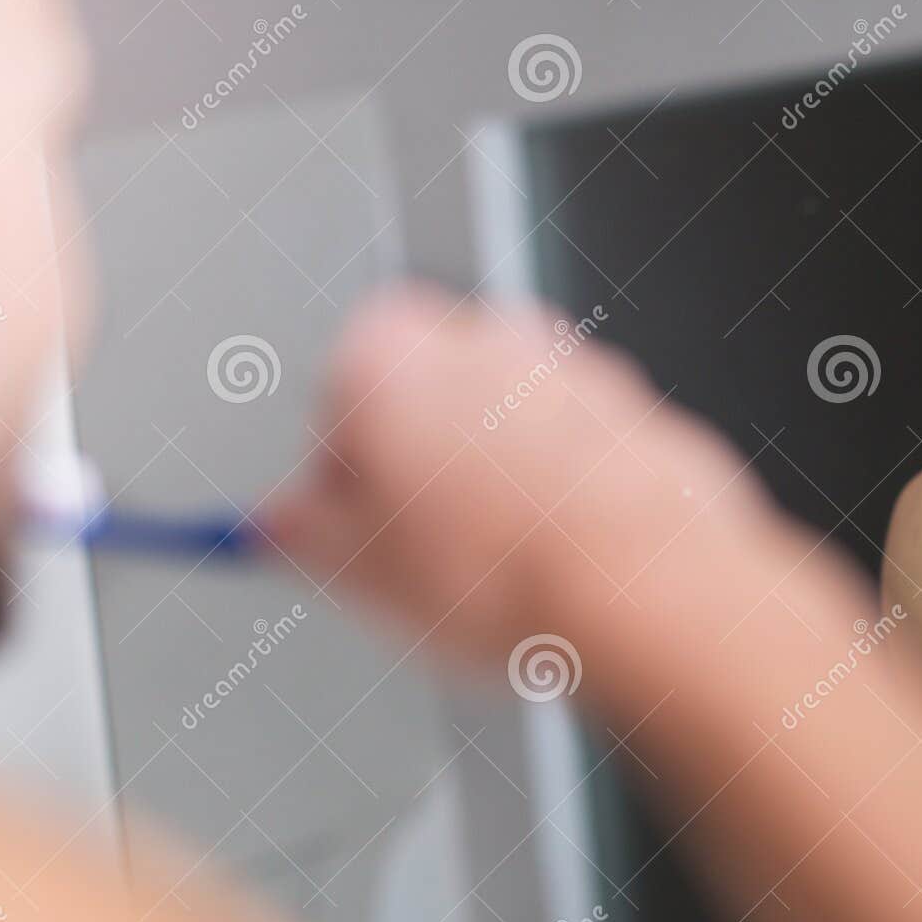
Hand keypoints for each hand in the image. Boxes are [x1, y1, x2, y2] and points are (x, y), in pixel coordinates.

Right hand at [259, 285, 770, 663]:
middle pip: (426, 415)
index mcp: (390, 346)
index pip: (332, 411)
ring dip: (498, 498)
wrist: (639, 587)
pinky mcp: (637, 416)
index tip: (351, 542)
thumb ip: (299, 532)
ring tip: (501, 581)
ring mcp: (573, 369)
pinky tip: (561, 570)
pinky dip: (567, 506)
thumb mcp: (353, 569)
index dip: (339, 490)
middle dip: (422, 486)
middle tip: (423, 570)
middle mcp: (486, 334)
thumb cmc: (500, 567)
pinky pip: (579, 464)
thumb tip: (282, 525)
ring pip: (507, 440)